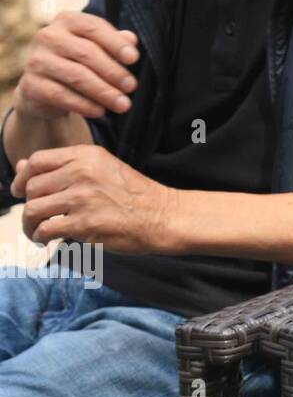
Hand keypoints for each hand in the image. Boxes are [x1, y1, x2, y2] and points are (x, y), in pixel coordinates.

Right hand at [13, 12, 138, 121]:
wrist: (47, 88)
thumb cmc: (81, 61)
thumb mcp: (99, 48)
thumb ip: (116, 42)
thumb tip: (131, 39)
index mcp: (67, 21)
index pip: (93, 27)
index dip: (115, 43)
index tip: (133, 59)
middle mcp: (49, 36)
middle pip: (87, 53)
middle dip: (113, 72)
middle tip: (131, 86)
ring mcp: (37, 60)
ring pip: (76, 76)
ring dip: (104, 92)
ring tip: (123, 104)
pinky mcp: (31, 84)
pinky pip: (61, 95)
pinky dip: (84, 105)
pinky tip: (100, 111)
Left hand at [14, 145, 176, 253]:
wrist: (164, 216)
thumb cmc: (135, 195)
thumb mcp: (103, 168)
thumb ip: (65, 167)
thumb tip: (23, 166)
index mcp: (87, 156)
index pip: (37, 161)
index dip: (23, 177)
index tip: (23, 190)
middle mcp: (82, 173)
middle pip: (32, 187)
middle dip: (29, 205)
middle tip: (38, 217)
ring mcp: (83, 198)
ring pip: (33, 209)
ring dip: (29, 224)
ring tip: (38, 232)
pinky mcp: (84, 224)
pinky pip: (45, 230)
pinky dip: (40, 237)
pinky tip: (48, 240)